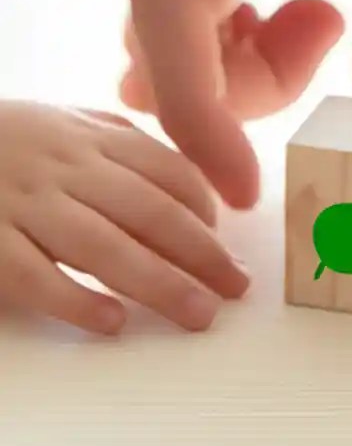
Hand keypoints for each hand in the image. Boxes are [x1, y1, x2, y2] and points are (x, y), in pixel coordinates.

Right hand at [0, 101, 248, 333]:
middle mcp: (60, 167)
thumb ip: (118, 142)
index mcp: (85, 138)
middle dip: (203, 254)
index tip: (228, 246)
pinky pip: (33, 275)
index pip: (167, 173)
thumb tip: (194, 181)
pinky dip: (76, 300)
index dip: (206, 213)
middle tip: (236, 289)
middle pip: (150, 212)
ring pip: (105, 246)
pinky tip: (112, 322)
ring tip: (199, 314)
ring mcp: (19, 203)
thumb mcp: (56, 123)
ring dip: (161, 283)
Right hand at [122, 0, 351, 208]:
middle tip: (326, 64)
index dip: (189, 103)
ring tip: (330, 30)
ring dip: (246, 70)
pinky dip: (249, 51)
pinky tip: (313, 28)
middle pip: (164, 22)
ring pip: (182, 25)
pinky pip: (208, 12)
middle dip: (232, 88)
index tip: (242, 188)